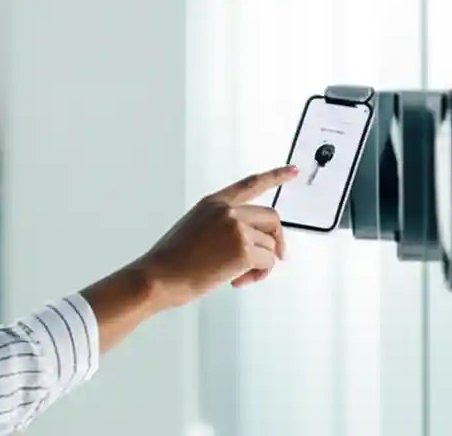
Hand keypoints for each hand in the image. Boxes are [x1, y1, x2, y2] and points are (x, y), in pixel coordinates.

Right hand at [133, 165, 297, 309]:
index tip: (292, 170)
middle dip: (276, 239)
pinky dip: (258, 275)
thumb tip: (252, 243)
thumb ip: (223, 227)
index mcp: (213, 203)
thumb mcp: (195, 229)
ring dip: (261, 264)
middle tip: (277, 257)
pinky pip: (267, 263)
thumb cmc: (172, 260)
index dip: (275, 176)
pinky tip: (236, 281)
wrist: (158, 277)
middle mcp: (227, 211)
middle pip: (271, 217)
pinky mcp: (243, 250)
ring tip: (239, 276)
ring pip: (270, 245)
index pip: (251, 184)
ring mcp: (236, 228)